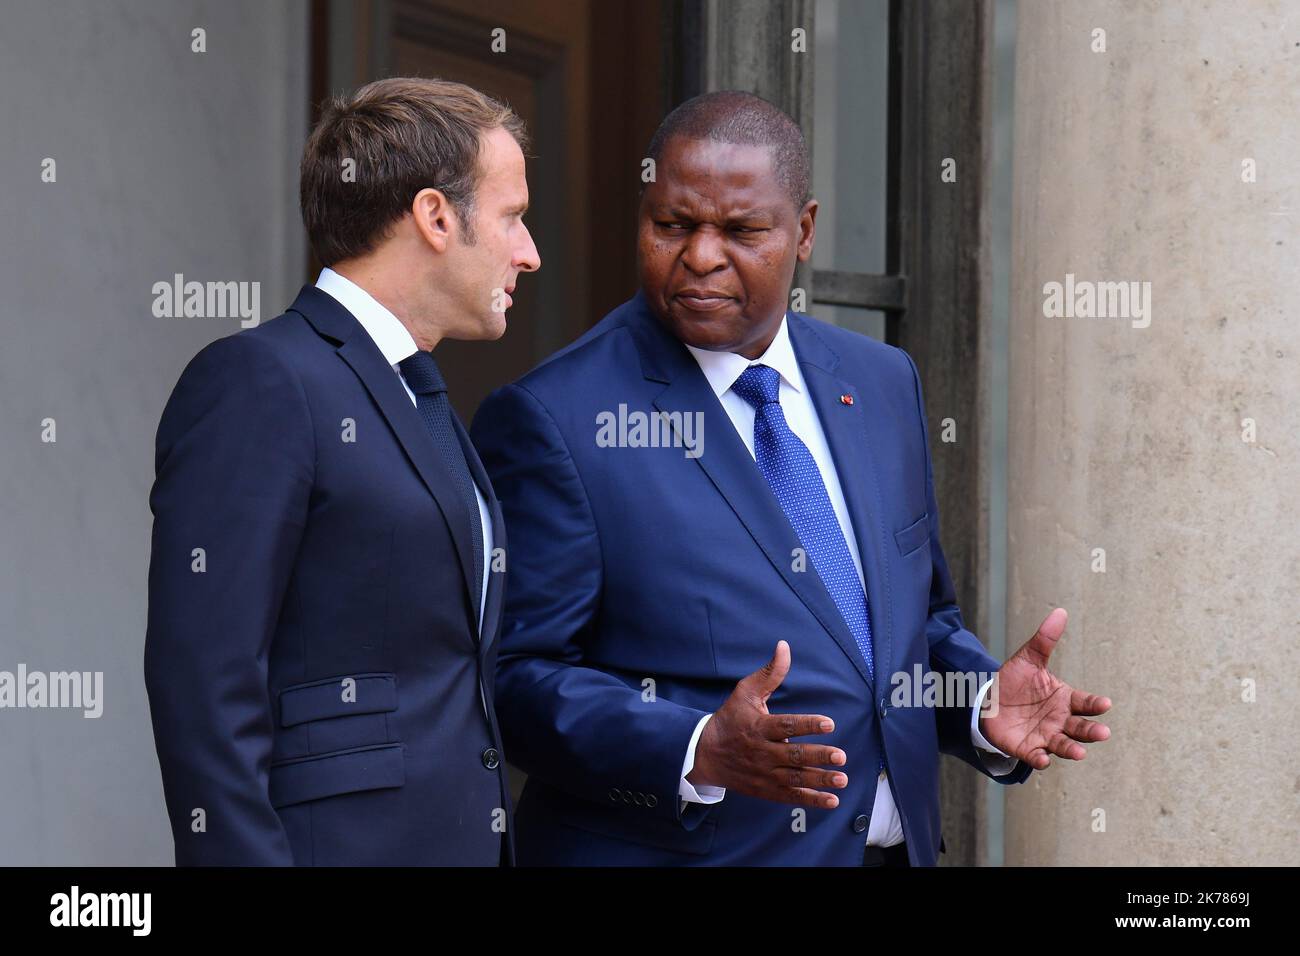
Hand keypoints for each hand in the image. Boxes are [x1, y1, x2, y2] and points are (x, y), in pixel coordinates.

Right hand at [687, 640, 847, 807]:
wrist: (705, 754)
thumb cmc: (730, 719)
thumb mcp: (745, 692)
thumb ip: (769, 673)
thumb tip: (784, 646)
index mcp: (759, 727)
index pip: (786, 726)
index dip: (808, 725)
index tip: (829, 724)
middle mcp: (762, 752)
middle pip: (793, 755)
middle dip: (818, 756)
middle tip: (840, 756)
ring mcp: (764, 773)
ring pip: (795, 778)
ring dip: (820, 780)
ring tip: (842, 778)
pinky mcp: (765, 789)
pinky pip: (790, 796)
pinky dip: (811, 800)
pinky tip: (832, 800)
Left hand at [979, 608, 1111, 769]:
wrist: (989, 701)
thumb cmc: (1015, 681)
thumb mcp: (1028, 658)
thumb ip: (1044, 640)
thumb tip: (1059, 611)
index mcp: (1065, 699)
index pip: (1085, 702)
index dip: (1095, 704)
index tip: (1105, 703)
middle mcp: (1060, 720)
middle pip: (1080, 727)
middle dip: (1091, 731)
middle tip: (1102, 733)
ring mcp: (1045, 736)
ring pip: (1063, 745)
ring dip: (1072, 749)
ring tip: (1080, 753)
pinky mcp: (1027, 748)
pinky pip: (1036, 756)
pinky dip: (1040, 759)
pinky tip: (1043, 760)